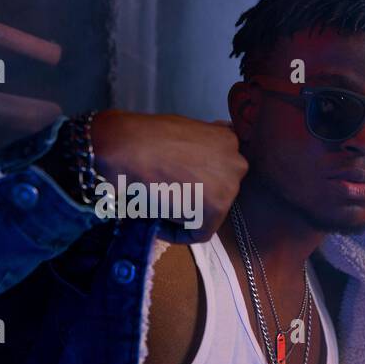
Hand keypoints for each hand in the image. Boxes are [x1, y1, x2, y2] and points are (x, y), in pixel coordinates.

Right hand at [88, 110, 247, 242]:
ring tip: (158, 208)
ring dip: (185, 213)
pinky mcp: (215, 211)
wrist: (128, 150)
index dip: (195, 180)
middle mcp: (236, 162)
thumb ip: (198, 148)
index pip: (219, 169)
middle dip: (195, 195)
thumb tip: (191, 168)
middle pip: (217, 189)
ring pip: (208, 211)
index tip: (175, 184)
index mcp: (228, 139)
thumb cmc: (145, 138)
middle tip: (168, 196)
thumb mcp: (182, 131)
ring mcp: (230, 187)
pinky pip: (197, 232)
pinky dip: (176, 232)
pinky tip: (157, 223)